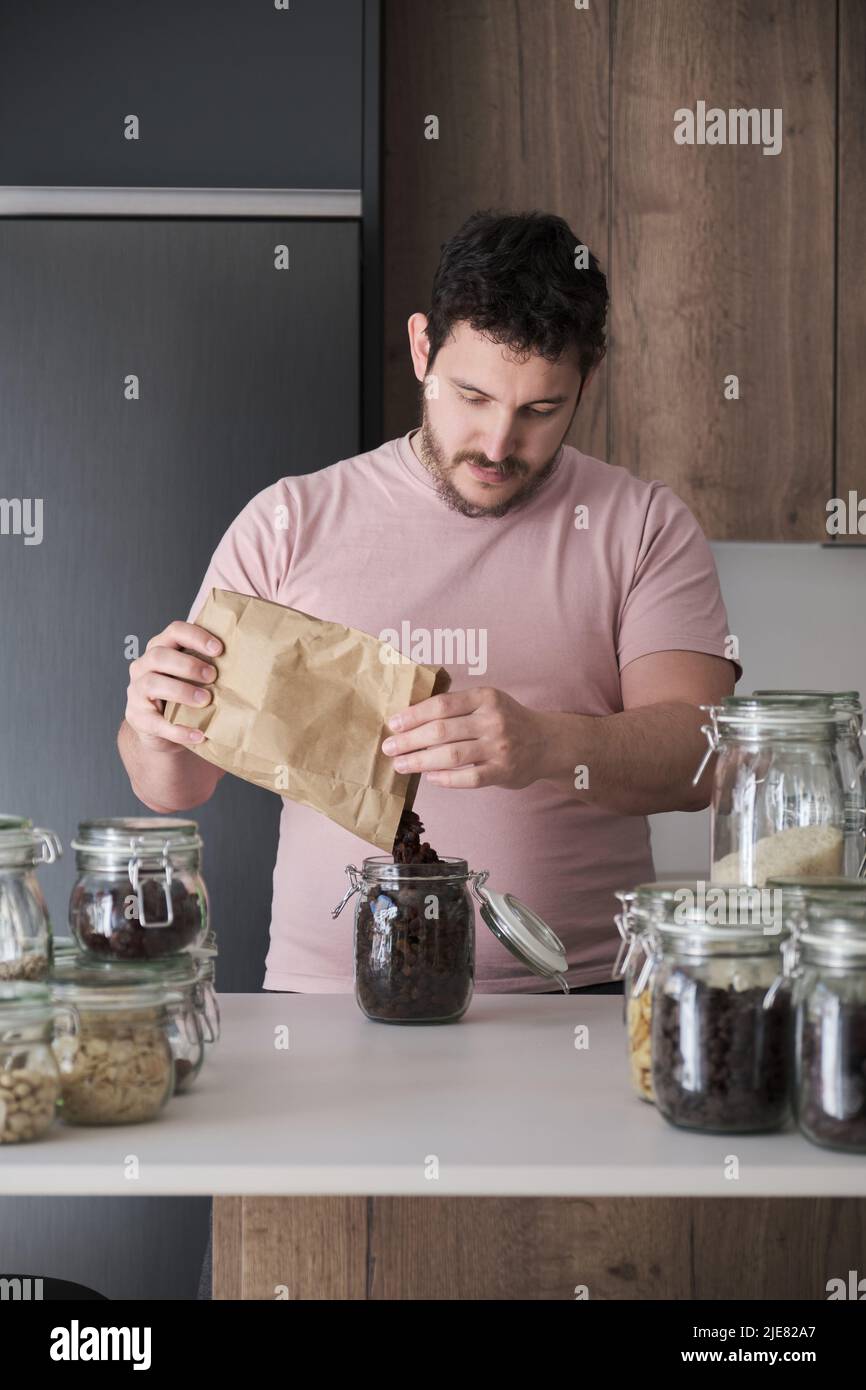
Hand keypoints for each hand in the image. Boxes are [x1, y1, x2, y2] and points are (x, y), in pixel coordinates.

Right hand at [125, 621, 222, 751]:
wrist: (163, 730)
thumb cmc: (183, 696)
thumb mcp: (193, 677)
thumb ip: (209, 666)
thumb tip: (249, 662)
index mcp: (160, 648)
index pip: (174, 631)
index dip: (196, 637)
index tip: (219, 649)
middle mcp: (143, 666)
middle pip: (160, 656)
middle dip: (189, 665)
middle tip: (213, 676)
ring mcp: (136, 691)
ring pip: (152, 683)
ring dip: (182, 691)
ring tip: (206, 701)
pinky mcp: (138, 718)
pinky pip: (157, 723)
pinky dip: (179, 730)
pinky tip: (199, 734)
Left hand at [381, 687, 552, 788]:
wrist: (547, 742)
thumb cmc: (507, 720)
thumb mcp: (487, 702)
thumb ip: (458, 706)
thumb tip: (411, 716)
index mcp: (485, 697)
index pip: (442, 704)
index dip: (414, 715)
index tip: (393, 724)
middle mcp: (493, 720)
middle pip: (442, 730)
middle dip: (410, 740)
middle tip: (388, 747)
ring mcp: (499, 747)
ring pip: (451, 755)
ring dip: (420, 761)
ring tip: (400, 765)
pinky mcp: (503, 771)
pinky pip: (469, 778)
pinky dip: (446, 779)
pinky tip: (429, 778)